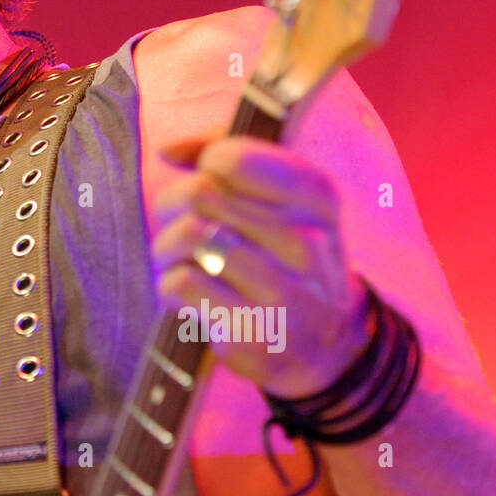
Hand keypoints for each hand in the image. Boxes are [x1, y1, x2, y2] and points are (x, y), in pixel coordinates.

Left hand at [150, 130, 371, 398]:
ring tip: (177, 259)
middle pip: (200, 194)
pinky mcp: (252, 333)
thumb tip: (168, 151)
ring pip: (188, 236)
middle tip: (174, 220)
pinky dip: (169, 285)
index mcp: (316, 198)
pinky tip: (186, 294)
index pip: (234, 159)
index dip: (206, 164)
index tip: (210, 181)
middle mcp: (306, 243)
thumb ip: (227, 155)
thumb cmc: (286, 254)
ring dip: (166, 247)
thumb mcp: (282, 198)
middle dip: (172, 203)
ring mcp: (282, 292)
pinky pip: (181, 284)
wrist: (329, 343)